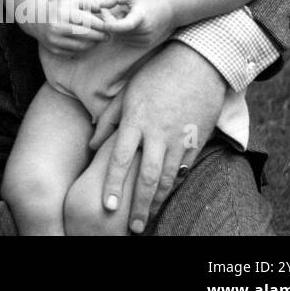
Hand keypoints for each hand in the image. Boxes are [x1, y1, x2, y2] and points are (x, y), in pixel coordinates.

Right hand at [27, 0, 108, 54]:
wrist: (35, 19)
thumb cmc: (57, 9)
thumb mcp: (70, 2)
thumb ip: (87, 3)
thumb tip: (103, 10)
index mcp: (62, 14)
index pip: (87, 21)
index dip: (100, 25)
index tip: (108, 26)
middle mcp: (57, 28)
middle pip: (86, 35)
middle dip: (100, 37)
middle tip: (108, 37)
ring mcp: (55, 40)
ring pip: (81, 46)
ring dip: (93, 44)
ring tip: (98, 41)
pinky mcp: (54, 49)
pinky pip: (74, 52)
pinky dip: (83, 49)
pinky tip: (87, 44)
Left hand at [89, 42, 225, 232]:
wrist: (198, 64)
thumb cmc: (156, 75)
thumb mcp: (127, 93)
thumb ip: (108, 119)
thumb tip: (91, 144)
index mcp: (136, 120)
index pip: (120, 158)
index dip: (113, 184)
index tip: (108, 205)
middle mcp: (157, 133)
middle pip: (146, 176)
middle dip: (137, 204)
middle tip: (131, 227)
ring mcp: (179, 138)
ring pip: (168, 178)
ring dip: (157, 202)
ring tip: (147, 219)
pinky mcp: (197, 140)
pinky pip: (185, 169)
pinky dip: (175, 186)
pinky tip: (166, 198)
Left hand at [95, 0, 177, 49]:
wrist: (170, 10)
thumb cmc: (149, 0)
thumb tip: (100, 6)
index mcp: (140, 18)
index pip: (118, 27)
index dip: (107, 20)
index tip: (105, 10)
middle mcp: (144, 31)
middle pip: (117, 32)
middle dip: (112, 21)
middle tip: (118, 10)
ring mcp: (146, 40)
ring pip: (120, 37)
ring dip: (118, 28)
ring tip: (127, 16)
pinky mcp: (146, 44)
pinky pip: (127, 41)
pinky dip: (124, 33)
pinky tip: (132, 23)